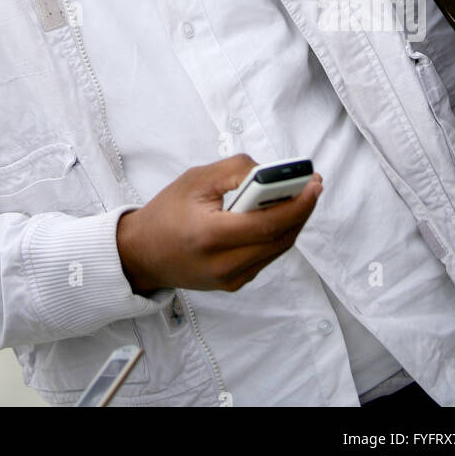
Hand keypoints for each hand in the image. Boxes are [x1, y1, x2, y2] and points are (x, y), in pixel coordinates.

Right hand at [116, 154, 322, 294]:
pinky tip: (278, 214)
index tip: (312, 182)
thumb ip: (235, 171)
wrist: (142, 254)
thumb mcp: (195, 179)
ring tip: (300, 195)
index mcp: (210, 236)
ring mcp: (231, 279)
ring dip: (292, 221)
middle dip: (301, 209)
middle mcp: (223, 264)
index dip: (296, 204)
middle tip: (312, 184)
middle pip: (279, 238)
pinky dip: (276, 234)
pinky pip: (265, 256)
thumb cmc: (166, 211)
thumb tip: (270, 173)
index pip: (266, 224)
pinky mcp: (234, 283)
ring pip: (277, 249)